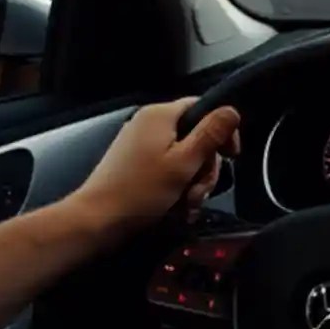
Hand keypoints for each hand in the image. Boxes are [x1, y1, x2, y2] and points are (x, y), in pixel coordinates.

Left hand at [67, 97, 240, 234]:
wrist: (97, 220)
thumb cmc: (142, 190)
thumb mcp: (184, 163)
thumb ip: (211, 134)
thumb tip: (232, 110)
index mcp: (160, 115)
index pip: (203, 108)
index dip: (222, 131)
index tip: (232, 157)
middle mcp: (149, 123)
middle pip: (195, 137)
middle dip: (204, 168)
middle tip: (199, 192)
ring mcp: (140, 144)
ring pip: (183, 157)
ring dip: (192, 183)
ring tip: (186, 205)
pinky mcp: (134, 164)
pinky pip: (167, 169)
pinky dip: (175, 187)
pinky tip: (175, 208)